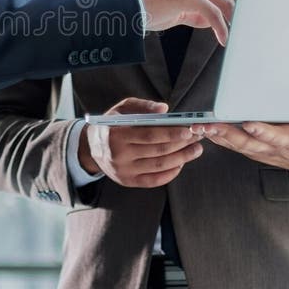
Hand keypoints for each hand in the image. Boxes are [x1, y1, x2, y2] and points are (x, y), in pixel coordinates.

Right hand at [78, 97, 203, 186]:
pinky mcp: (128, 181)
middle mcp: (119, 155)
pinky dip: (170, 173)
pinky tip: (181, 163)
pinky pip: (154, 180)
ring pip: (159, 166)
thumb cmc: (111, 124)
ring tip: (195, 150)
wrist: (90, 148)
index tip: (188, 130)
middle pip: (157, 151)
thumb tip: (165, 109)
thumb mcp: (122, 109)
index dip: (171, 133)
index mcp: (117, 134)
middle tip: (198, 138)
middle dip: (181, 145)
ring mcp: (123, 171)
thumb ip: (143, 106)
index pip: (149, 135)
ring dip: (181, 158)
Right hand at [136, 0, 240, 46]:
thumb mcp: (179, 7)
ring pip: (227, 1)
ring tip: (243, 36)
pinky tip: (224, 41)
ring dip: (237, 20)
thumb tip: (213, 21)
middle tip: (258, 22)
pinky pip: (214, 14)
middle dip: (248, 6)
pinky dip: (222, 29)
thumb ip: (197, 10)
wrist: (130, 7)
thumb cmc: (152, 9)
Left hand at [192, 111, 288, 175]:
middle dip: (226, 134)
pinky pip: (230, 143)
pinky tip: (200, 129)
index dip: (262, 131)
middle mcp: (269, 148)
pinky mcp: (250, 148)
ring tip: (198, 126)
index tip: (249, 124)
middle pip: (245, 142)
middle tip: (209, 125)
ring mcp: (258, 150)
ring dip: (215, 135)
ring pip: (233, 143)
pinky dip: (215, 136)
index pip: (273, 137)